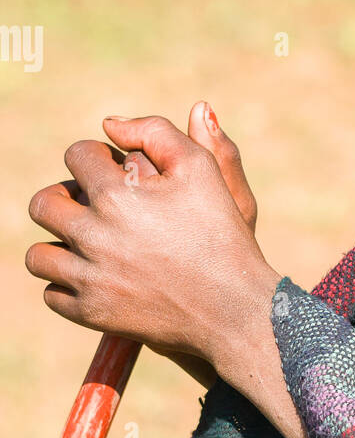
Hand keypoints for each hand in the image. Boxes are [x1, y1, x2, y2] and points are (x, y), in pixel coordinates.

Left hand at [25, 114, 279, 370]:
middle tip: (91, 205)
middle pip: (44, 204)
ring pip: (38, 255)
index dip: (95, 157)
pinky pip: (52, 294)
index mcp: (116, 195)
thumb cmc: (222, 234)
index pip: (77, 156)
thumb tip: (109, 124)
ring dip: (58, 243)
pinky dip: (67, 284)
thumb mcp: (202, 170)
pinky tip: (94, 275)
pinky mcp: (92, 313)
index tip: (113, 170)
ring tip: (86, 242)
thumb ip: (156, 132)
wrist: (233, 309)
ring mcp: (89, 278)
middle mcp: (93, 235)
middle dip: (65, 197)